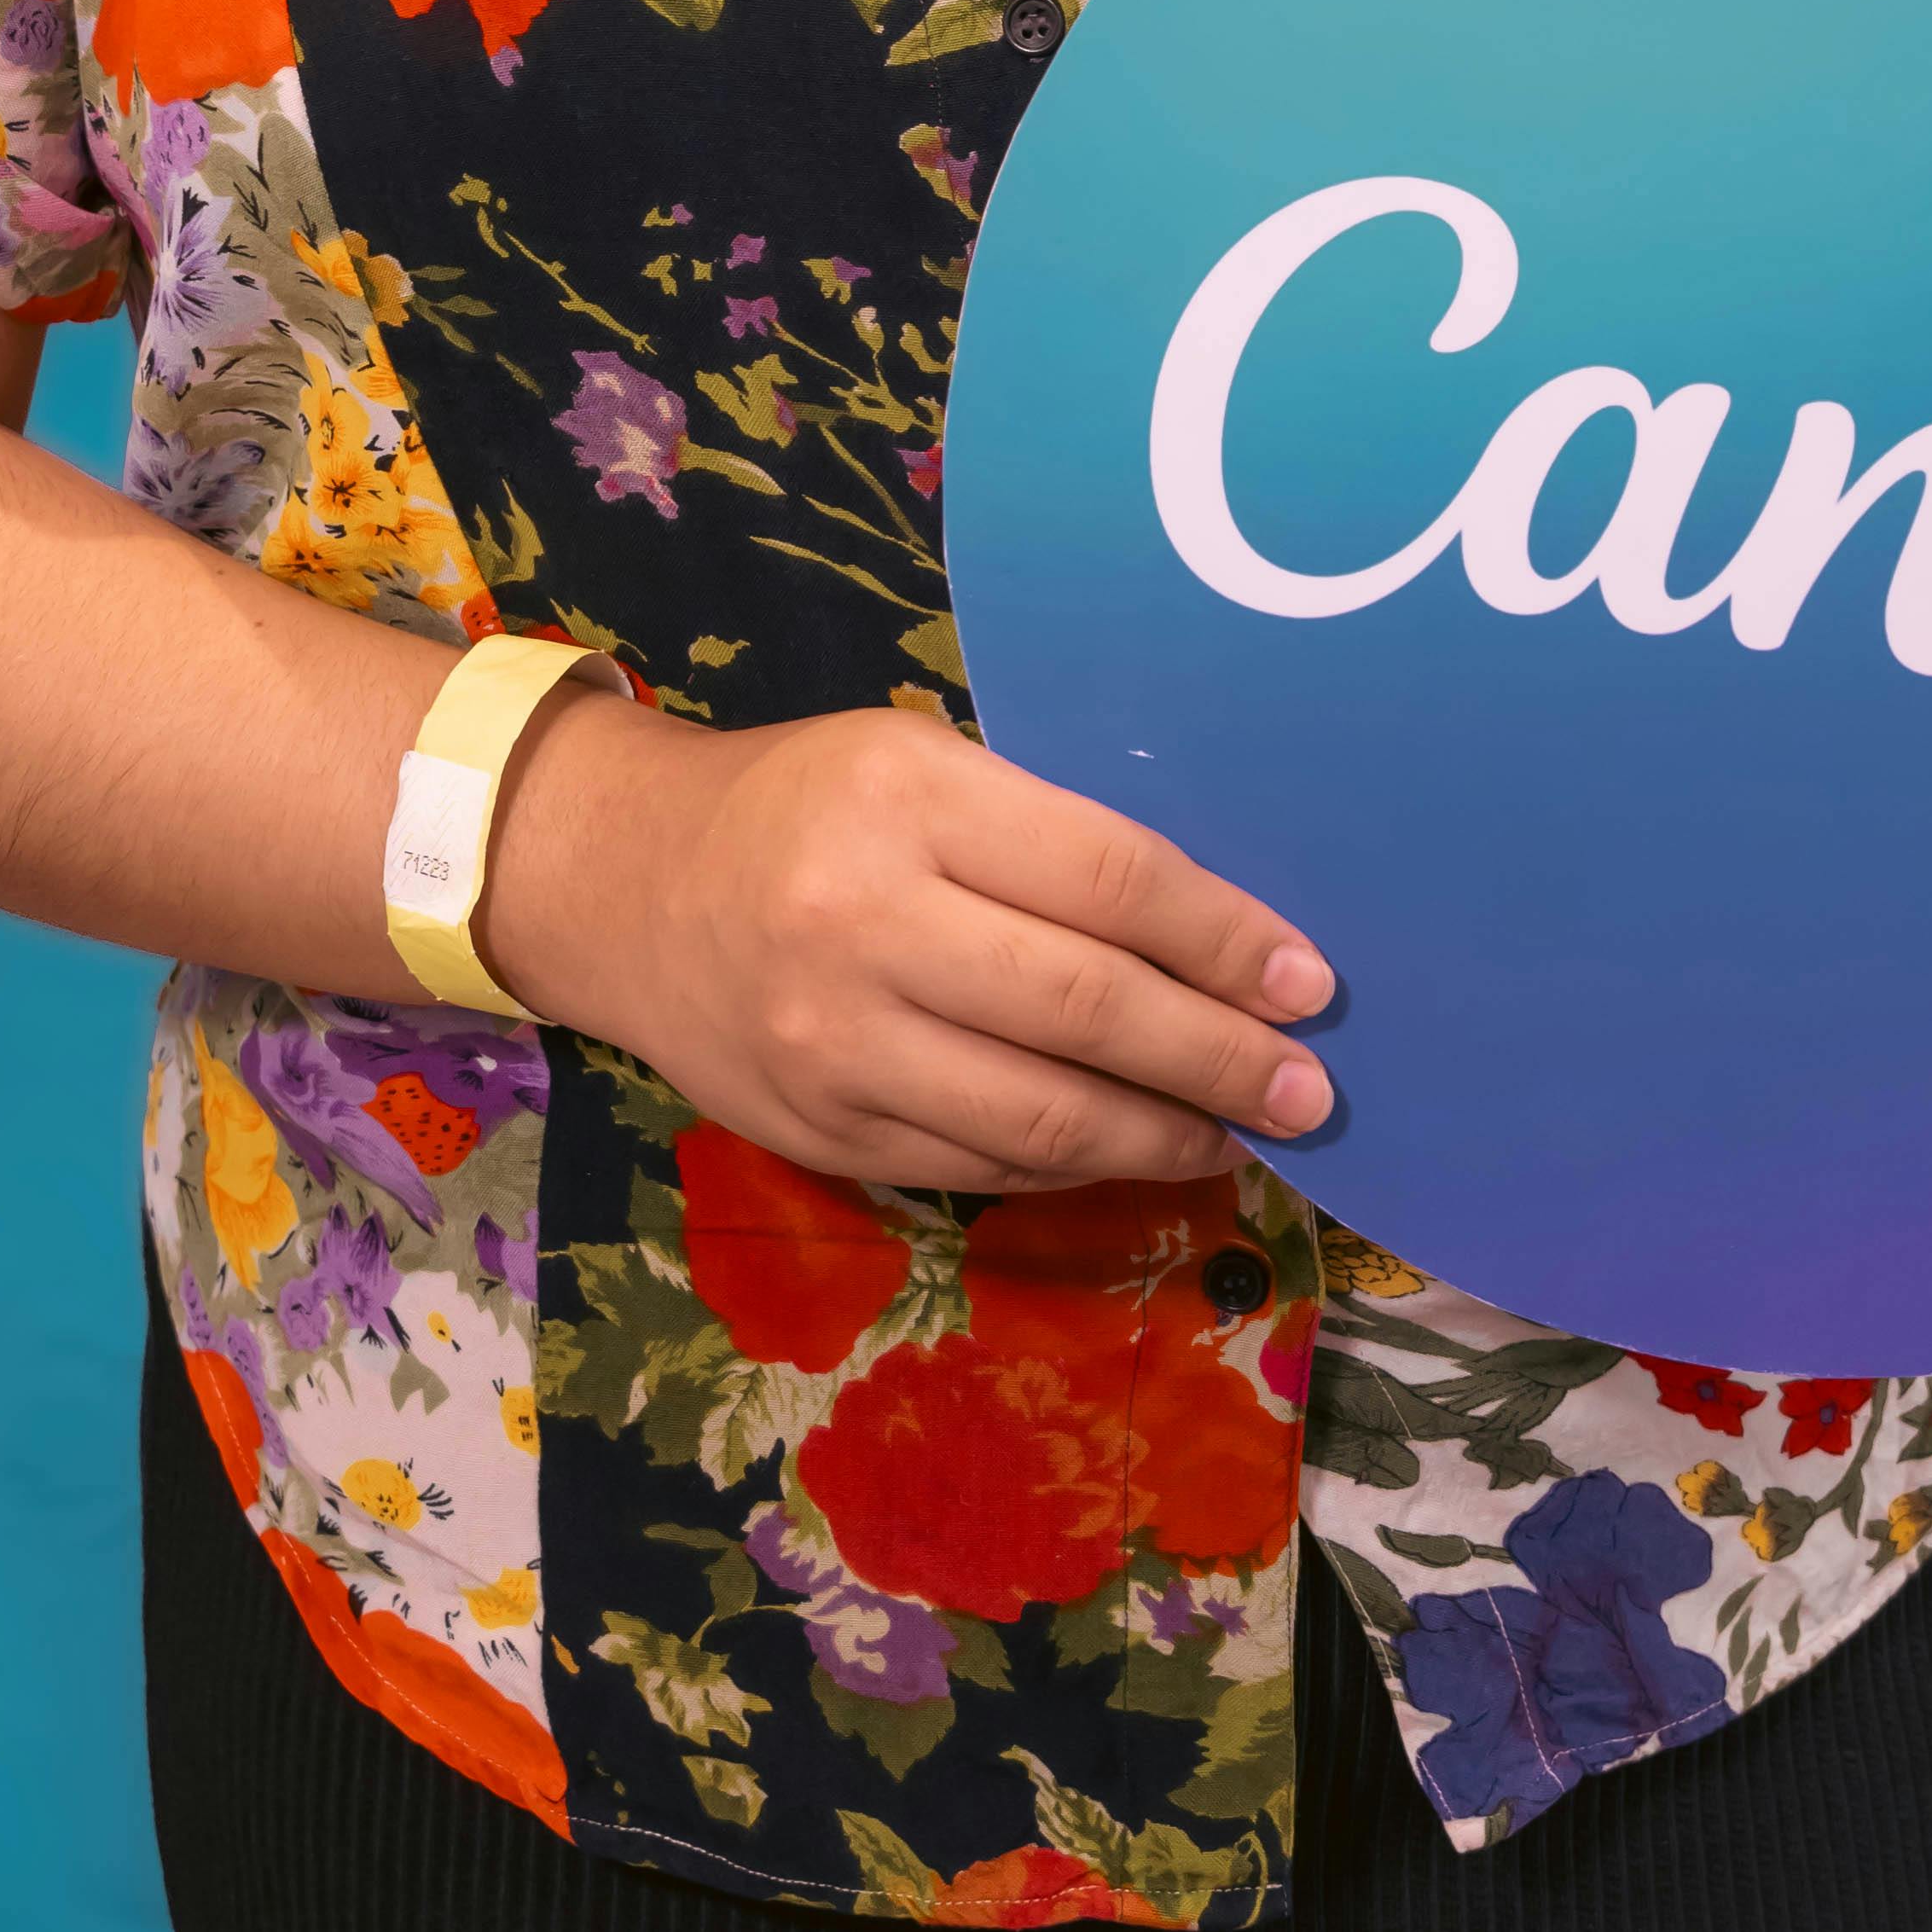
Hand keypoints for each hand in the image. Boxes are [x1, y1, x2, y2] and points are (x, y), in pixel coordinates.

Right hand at [484, 692, 1337, 1194]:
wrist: (624, 886)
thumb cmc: (804, 804)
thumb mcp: (920, 765)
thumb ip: (1044, 841)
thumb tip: (1217, 938)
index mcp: (909, 802)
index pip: (1109, 881)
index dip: (1224, 939)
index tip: (1308, 981)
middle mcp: (865, 925)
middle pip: (1088, 1011)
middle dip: (1220, 1057)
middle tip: (1308, 1086)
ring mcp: (837, 1045)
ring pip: (1042, 1117)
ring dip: (1164, 1133)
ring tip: (1237, 1128)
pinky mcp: (821, 1134)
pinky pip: (981, 1164)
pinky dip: (1076, 1166)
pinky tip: (1134, 1147)